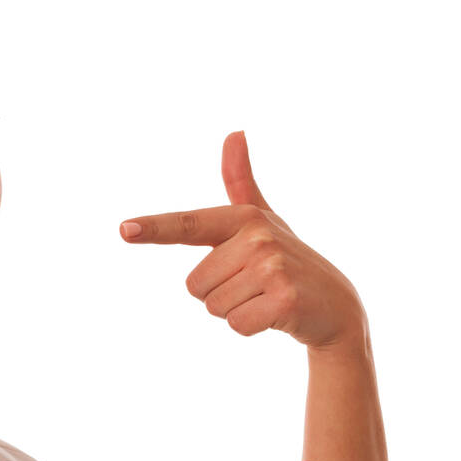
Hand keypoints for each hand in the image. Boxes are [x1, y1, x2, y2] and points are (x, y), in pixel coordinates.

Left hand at [120, 130, 367, 351]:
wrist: (335, 305)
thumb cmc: (288, 259)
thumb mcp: (263, 219)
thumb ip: (240, 180)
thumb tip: (234, 132)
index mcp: (244, 218)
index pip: (189, 225)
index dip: (154, 228)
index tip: (124, 230)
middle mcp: (257, 237)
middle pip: (194, 285)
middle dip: (219, 294)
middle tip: (253, 286)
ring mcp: (272, 267)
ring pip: (214, 307)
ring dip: (236, 311)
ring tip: (265, 298)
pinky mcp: (284, 300)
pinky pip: (236, 324)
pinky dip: (251, 328)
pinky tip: (276, 315)